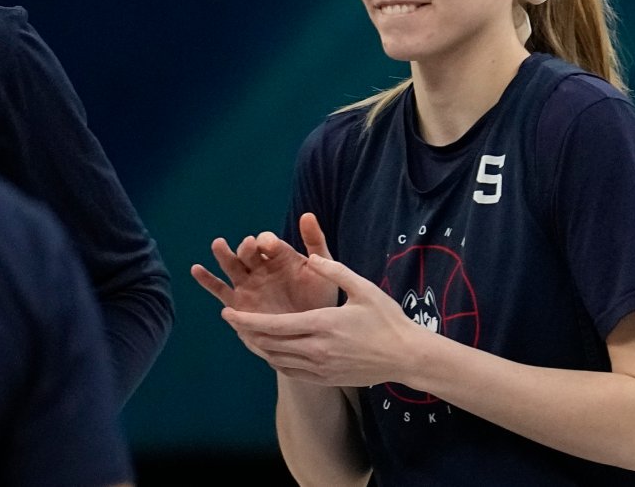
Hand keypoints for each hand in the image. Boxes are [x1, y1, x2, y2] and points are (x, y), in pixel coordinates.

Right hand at [191, 213, 338, 313]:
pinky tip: (196, 269)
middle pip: (247, 251)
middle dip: (247, 247)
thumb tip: (307, 215)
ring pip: (231, 265)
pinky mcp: (238, 303)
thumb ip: (315, 242)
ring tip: (219, 244)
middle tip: (250, 245)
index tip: (269, 245)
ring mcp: (247, 284)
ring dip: (224, 254)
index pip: (269, 243)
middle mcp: (260, 266)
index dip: (267, 242)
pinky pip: (219, 290)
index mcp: (279, 255)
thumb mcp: (323, 269)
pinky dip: (207, 280)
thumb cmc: (318, 298)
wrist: (311, 333)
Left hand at [220, 252, 428, 387]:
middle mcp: (317, 349)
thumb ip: (334, 269)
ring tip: (246, 334)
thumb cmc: (387, 319)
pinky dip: (275, 361)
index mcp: (322, 324)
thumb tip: (311, 255)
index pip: (273, 326)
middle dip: (245, 333)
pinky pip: (291, 372)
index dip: (246, 321)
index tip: (227, 313)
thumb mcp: (363, 287)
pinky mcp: (326, 379)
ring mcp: (321, 367)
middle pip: (269, 344)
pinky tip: (270, 350)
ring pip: (277, 360)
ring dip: (258, 348)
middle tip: (232, 320)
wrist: (406, 356)